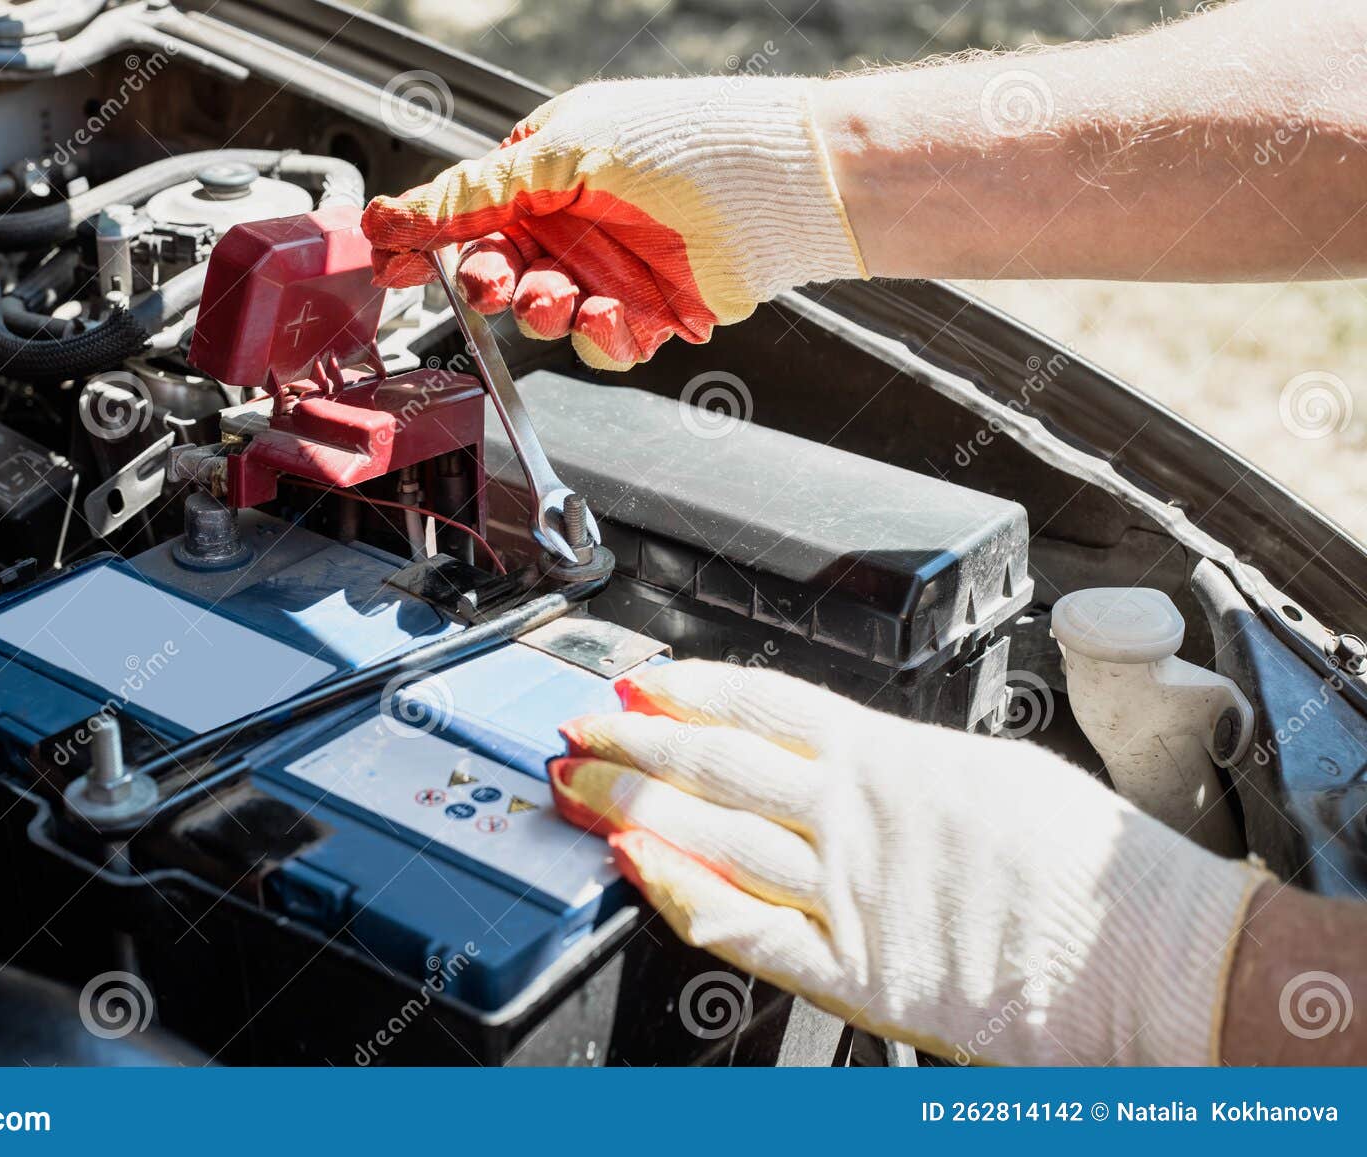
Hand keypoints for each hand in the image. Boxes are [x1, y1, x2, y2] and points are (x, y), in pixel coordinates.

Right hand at [362, 77, 864, 370]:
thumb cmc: (686, 144)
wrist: (779, 188)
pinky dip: (601, 336)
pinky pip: (601, 345)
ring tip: (563, 295)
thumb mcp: (564, 152)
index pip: (466, 213)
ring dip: (545, 310)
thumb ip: (475, 193)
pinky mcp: (648, 316)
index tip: (394, 263)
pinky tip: (614, 314)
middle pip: (499, 273)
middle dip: (491, 282)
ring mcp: (609, 272)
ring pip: (545, 317)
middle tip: (499, 280)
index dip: (427, 241)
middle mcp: (572, 225)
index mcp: (544, 173)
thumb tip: (396, 211)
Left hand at [551, 660, 1268, 1064]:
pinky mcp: (856, 969)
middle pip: (718, 762)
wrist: (1151, 955)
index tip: (638, 680)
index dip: (688, 686)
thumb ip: (906, 763)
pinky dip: (683, 893)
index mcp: (893, 755)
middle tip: (580, 731)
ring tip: (581, 790)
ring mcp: (848, 892)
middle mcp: (856, 815)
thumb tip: (853, 752)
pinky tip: (634, 869)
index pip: (763, 702)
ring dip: (636, 806)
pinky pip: (747, 928)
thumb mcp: (994, 769)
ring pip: (715, 834)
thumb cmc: (1092, 866)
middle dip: (636, 742)